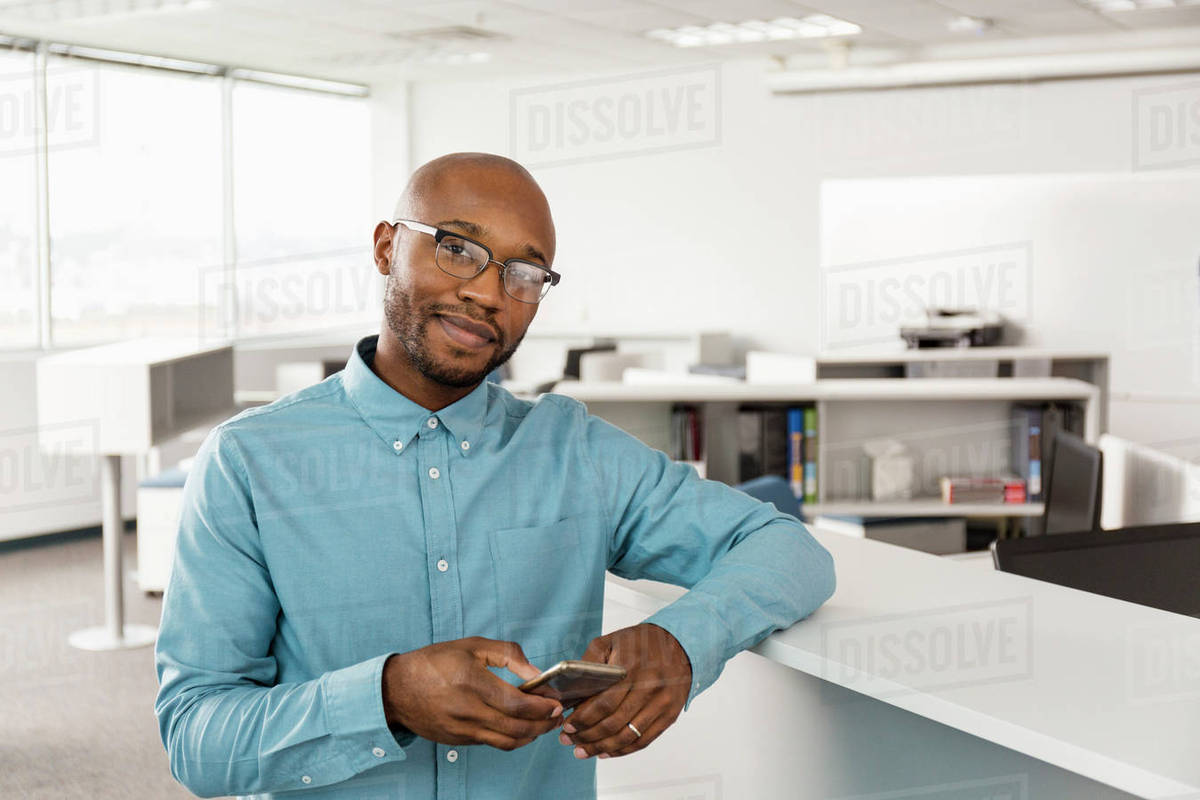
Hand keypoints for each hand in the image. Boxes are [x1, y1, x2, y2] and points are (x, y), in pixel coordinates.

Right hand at [382, 637, 563, 750]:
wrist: (396, 689)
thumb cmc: (434, 662)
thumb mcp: (472, 646)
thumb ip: (508, 654)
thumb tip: (535, 672)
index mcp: (471, 682)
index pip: (515, 703)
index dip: (540, 707)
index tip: (555, 703)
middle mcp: (467, 710)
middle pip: (516, 727)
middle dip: (543, 724)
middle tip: (557, 715)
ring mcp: (462, 729)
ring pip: (507, 741)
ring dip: (531, 736)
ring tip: (544, 724)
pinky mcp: (459, 740)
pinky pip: (492, 743)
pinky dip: (511, 738)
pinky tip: (521, 728)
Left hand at [559, 623, 690, 758]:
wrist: (678, 644)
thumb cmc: (639, 643)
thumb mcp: (609, 641)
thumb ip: (589, 663)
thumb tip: (570, 692)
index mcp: (632, 667)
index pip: (605, 702)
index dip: (583, 718)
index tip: (567, 726)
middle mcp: (650, 687)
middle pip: (614, 723)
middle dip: (587, 736)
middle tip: (568, 740)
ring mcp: (662, 703)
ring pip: (627, 736)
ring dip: (601, 747)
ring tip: (582, 751)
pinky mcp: (670, 715)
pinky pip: (644, 740)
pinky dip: (622, 750)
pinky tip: (605, 751)